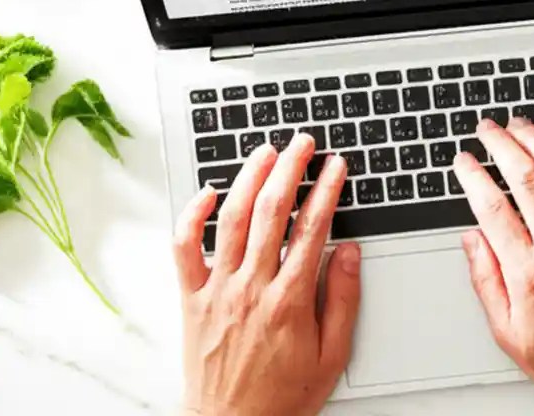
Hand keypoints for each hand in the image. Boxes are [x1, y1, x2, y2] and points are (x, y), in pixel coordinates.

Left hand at [173, 134, 361, 415]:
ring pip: (230, 220)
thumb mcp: (333, 355)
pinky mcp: (191, 298)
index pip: (313, 229)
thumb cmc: (282, 396)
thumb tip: (348, 252)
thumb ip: (342, 300)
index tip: (335, 166)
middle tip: (303, 143)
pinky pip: (184, 248)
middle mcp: (250, 288)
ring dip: (249, 178)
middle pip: (270, 212)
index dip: (326, 190)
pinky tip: (207, 192)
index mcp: (290, 301)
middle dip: (290, 169)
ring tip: (265, 152)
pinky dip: (192, 215)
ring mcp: (217, 290)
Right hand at [454, 119, 533, 414]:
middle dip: (502, 146)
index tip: (463, 162)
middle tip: (488, 130)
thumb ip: (487, 282)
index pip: (492, 208)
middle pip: (527, 180)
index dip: (473, 177)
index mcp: (528, 273)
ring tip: (523, 126)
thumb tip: (473, 240)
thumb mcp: (509, 334)